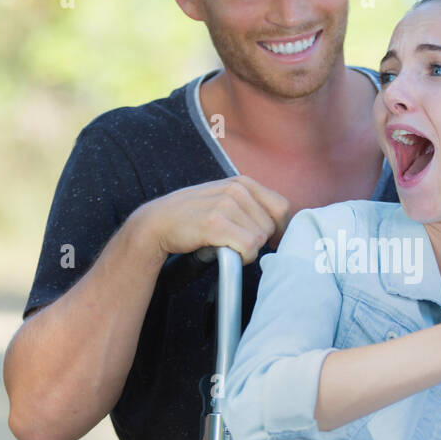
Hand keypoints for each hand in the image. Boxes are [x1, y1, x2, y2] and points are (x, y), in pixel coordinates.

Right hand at [142, 175, 290, 264]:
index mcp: (242, 183)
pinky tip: (227, 252)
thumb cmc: (193, 215)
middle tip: (239, 244)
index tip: (271, 241)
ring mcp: (225, 205)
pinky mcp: (216, 223)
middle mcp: (236, 190)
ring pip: (260, 238)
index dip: (280, 228)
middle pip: (271, 226)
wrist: (158, 222)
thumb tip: (281, 226)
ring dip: (248, 250)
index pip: (282, 207)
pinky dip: (242, 256)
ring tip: (228, 246)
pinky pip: (248, 247)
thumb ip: (250, 204)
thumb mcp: (225, 199)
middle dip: (260, 241)